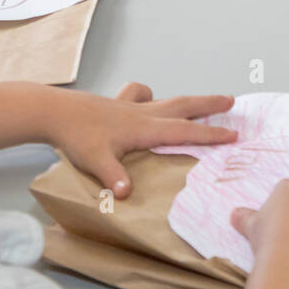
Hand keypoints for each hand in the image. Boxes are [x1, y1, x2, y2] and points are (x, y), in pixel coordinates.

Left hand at [47, 81, 236, 196]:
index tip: (233, 134)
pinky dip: (147, 95)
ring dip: (185, 100)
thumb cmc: (77, 137)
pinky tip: (146, 99)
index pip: (184, 132)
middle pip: (182, 106)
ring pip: (165, 99)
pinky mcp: (115, 102)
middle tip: (232, 101)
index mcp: (144, 128)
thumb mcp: (96, 161)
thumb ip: (113, 176)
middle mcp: (142, 113)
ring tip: (199, 102)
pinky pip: (138, 94)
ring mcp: (129, 105)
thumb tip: (127, 193)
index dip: (209, 134)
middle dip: (208, 104)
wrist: (55, 111)